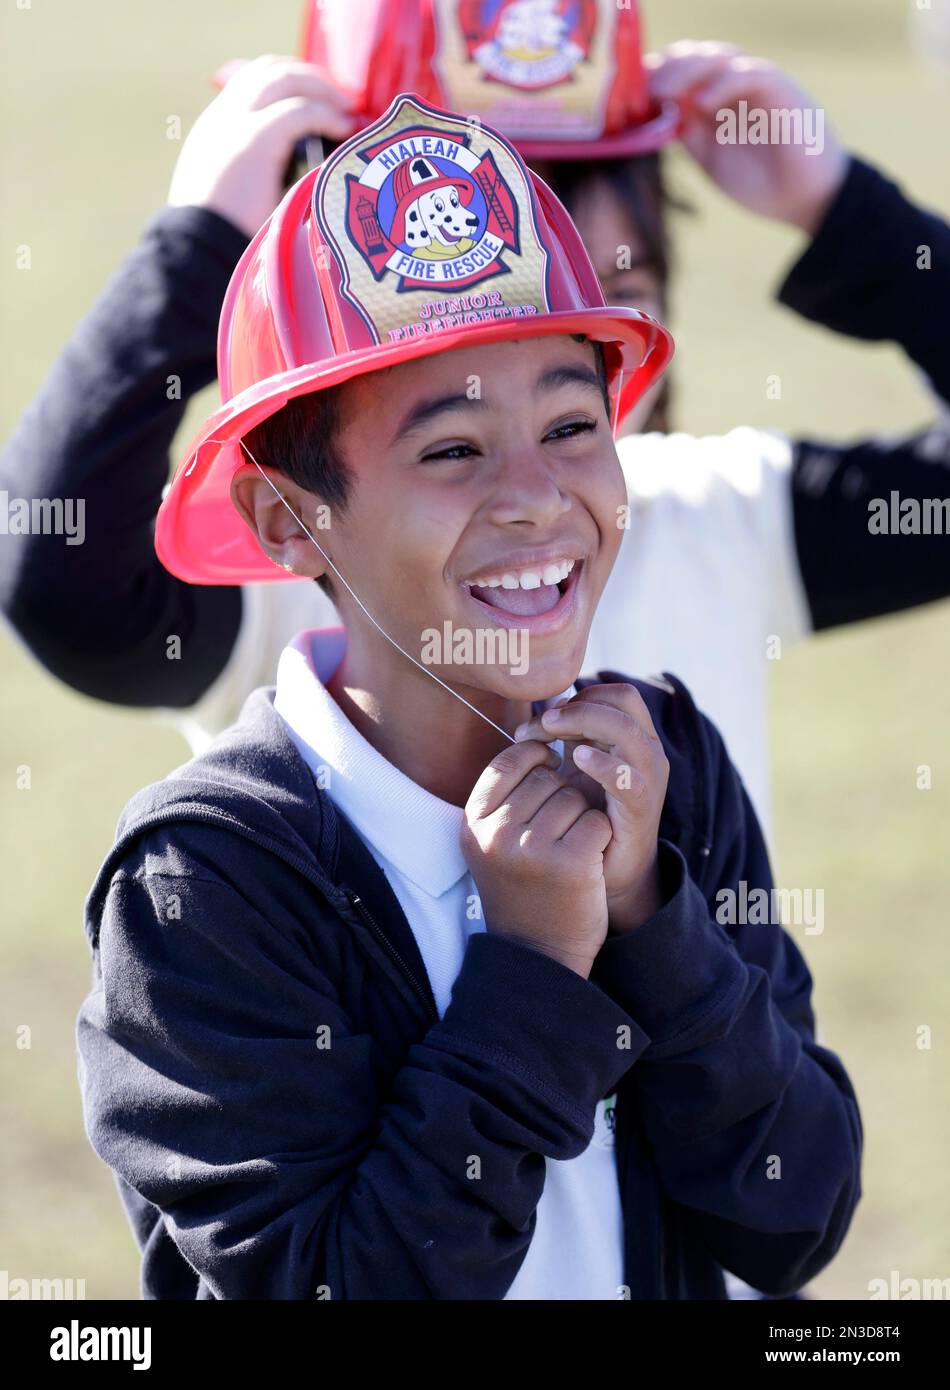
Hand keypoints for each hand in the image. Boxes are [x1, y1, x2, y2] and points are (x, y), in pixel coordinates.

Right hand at [167, 54, 357, 237]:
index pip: (250, 80)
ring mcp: (236, 123)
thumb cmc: (218, 240)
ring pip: (284, 79)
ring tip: (346, 111)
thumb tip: (294, 179)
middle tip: (339, 99)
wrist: (196, 252)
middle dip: (309, 77)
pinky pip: (300, 111)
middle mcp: (222, 116)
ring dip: (321, 89)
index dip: (287, 81)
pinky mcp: (254, 140)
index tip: (315, 96)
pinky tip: (343, 128)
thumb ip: (252, 176)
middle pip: (269, 70)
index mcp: (213, 128)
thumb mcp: (228, 197)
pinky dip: (326, 114)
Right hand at [461, 740, 613, 977]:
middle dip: (561, 795)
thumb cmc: (521, 884)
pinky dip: (599, 837)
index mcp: (473, 820)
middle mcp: (496, 832)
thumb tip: (535, 730)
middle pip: (547, 777)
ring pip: (575, 796)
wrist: (538, 950)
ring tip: (568, 849)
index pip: (509, 760)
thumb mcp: (493, 838)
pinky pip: (597, 821)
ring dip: (581, 817)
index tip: (548, 774)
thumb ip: (505, 792)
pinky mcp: (570, 862)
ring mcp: (532, 848)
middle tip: (555, 832)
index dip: (536, 759)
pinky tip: (587, 861)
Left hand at [512, 684, 669, 934]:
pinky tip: (576, 760)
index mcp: (633, 738)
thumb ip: (566, 739)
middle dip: (577, 705)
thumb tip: (542, 708)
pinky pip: (629, 777)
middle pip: (623, 700)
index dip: (577, 697)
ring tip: (551, 732)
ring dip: (583, 723)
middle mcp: (647, 751)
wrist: (609, 873)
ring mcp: (648, 778)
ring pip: (626, 730)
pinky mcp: (642, 808)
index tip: (542, 719)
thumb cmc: (588, 818)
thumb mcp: (576, 770)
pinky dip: (602, 763)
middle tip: (542, 724)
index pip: (612, 694)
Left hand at [646, 41, 848, 234]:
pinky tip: (703, 104)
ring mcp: (757, 85)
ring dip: (687, 71)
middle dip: (665, 69)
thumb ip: (685, 136)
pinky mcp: (781, 91)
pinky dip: (724, 84)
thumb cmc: (761, 182)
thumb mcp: (709, 160)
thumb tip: (649, 120)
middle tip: (642, 90)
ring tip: (664, 92)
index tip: (626, 94)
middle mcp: (733, 86)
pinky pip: (750, 74)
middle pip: (694, 57)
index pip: (680, 71)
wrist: (807, 200)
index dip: (653, 76)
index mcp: (715, 99)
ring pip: (719, 58)